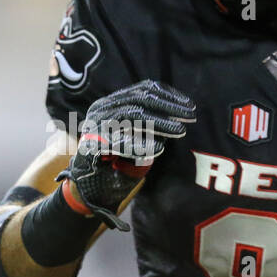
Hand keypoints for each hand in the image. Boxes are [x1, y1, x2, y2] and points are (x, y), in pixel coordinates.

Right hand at [57, 79, 195, 230]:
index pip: (143, 89)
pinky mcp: (90, 146)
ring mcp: (93, 126)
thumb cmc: (115, 160)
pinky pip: (119, 142)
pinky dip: (139, 144)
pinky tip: (159, 148)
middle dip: (168, 107)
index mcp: (111, 103)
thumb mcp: (134, 136)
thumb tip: (179, 113)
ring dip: (159, 123)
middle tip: (190, 117)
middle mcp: (101, 110)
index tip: (189, 105)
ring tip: (179, 132)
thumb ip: (150, 123)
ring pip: (131, 116)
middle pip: (139, 99)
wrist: (86, 186)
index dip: (168, 95)